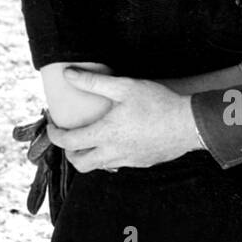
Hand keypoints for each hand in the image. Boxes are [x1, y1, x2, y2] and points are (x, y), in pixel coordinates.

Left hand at [44, 72, 199, 171]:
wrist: (189, 124)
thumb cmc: (157, 103)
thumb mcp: (124, 86)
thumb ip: (93, 82)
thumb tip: (68, 74)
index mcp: (106, 135)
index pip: (69, 142)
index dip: (54, 135)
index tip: (52, 125)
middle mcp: (114, 153)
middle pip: (80, 163)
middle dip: (69, 151)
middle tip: (70, 135)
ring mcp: (128, 161)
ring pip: (99, 166)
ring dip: (89, 155)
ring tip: (91, 137)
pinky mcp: (141, 163)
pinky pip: (117, 164)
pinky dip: (108, 156)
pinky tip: (115, 140)